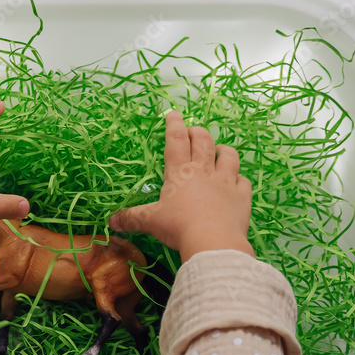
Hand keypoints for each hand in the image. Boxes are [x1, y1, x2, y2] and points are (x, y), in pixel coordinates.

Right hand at [109, 111, 254, 260]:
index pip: (176, 140)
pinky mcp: (241, 196)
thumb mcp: (151, 221)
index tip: (173, 114)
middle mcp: (204, 171)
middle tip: (193, 131)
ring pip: (228, 155)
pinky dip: (239, 179)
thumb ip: (132, 218)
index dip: (174, 125)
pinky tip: (236, 181)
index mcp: (180, 172)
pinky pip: (243, 181)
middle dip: (197, 132)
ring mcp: (226, 182)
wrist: (213, 241)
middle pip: (203, 141)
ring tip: (218, 151)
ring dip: (222, 150)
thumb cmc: (179, 226)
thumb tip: (111, 221)